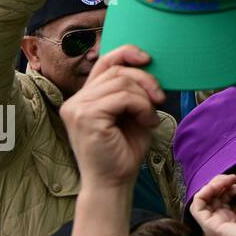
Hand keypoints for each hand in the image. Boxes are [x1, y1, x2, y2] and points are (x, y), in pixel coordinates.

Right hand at [59, 45, 162, 190]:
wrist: (114, 182)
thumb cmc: (124, 151)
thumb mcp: (131, 113)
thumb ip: (132, 91)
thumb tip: (149, 66)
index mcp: (85, 97)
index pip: (104, 62)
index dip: (127, 53)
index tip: (148, 58)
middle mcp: (76, 101)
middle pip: (118, 70)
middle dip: (146, 80)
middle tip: (160, 99)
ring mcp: (77, 108)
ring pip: (122, 83)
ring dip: (145, 98)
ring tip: (150, 117)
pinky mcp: (86, 117)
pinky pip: (124, 97)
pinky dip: (142, 107)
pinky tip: (146, 122)